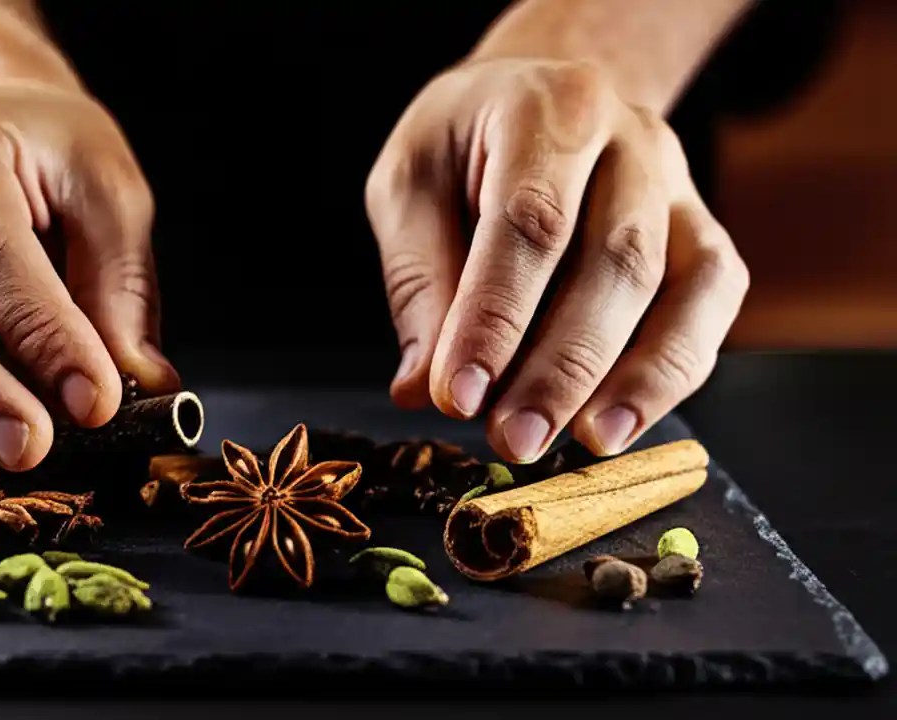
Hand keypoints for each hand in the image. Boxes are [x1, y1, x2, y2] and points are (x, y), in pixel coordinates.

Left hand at [366, 58, 747, 461]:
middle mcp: (633, 140)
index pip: (530, 221)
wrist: (536, 95)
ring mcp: (678, 185)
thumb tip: (423, 387)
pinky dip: (672, 371)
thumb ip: (419, 281)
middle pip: (616, 259)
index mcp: (549, 109)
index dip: (495, 318)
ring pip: (682, 285)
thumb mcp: (409, 186)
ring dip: (635, 379)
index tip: (459, 396)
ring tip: (581, 444)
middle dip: (563, 365)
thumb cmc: (463, 145)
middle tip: (514, 439)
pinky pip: (712, 303)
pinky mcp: (702, 231)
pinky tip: (621, 422)